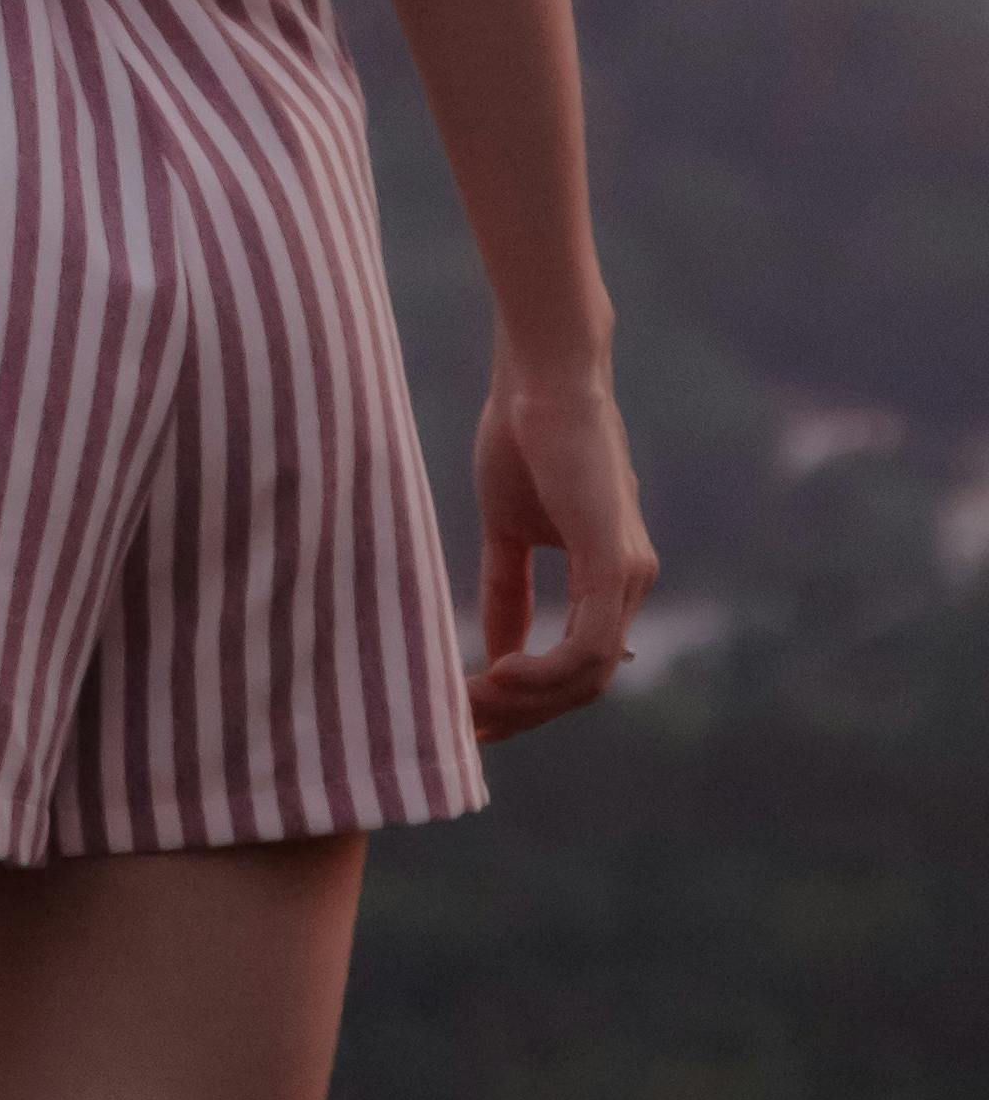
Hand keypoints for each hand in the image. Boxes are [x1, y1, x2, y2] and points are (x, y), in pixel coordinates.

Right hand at [467, 363, 658, 739]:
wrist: (542, 373)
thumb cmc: (524, 434)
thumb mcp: (507, 529)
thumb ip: (507, 591)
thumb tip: (495, 651)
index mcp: (609, 576)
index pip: (580, 665)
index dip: (532, 701)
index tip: (478, 718)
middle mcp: (630, 583)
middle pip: (586, 683)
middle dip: (526, 713)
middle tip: (468, 726)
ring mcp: (627, 574)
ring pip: (589, 675)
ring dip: (528, 700)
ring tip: (471, 701)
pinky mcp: (613, 561)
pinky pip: (587, 646)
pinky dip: (543, 671)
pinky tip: (498, 672)